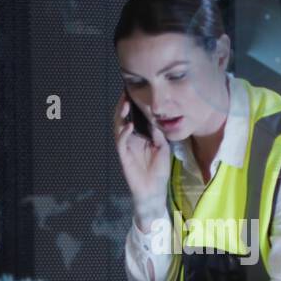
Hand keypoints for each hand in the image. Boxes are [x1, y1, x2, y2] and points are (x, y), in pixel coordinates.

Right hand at [112, 91, 171, 220]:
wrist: (154, 190)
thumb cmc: (158, 169)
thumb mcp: (162, 146)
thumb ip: (157, 132)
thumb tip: (155, 117)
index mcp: (139, 135)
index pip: (133, 116)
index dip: (132, 104)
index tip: (134, 90)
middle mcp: (130, 138)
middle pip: (123, 118)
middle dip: (123, 105)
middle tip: (126, 92)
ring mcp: (125, 146)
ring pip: (118, 127)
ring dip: (121, 115)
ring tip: (125, 104)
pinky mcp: (123, 156)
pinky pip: (120, 142)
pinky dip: (123, 133)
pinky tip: (128, 126)